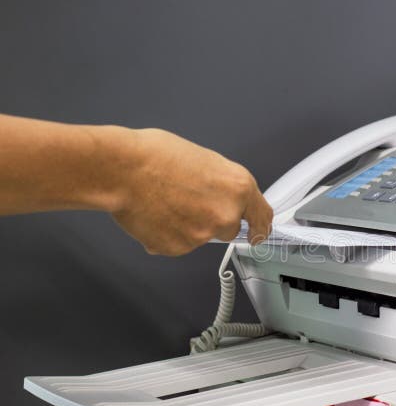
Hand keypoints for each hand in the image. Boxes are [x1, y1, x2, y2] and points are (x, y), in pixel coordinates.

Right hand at [111, 128, 272, 255]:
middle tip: (189, 201)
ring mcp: (203, 234)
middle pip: (229, 228)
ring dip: (188, 225)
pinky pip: (178, 244)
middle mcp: (226, 214)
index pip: (262, 216)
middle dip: (213, 220)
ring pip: (201, 235)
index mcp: (238, 188)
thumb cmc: (156, 156)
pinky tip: (156, 213)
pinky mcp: (179, 248)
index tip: (259, 233)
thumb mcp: (206, 160)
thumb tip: (223, 196)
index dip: (261, 227)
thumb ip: (223, 185)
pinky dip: (168, 233)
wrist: (123, 170)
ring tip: (166, 201)